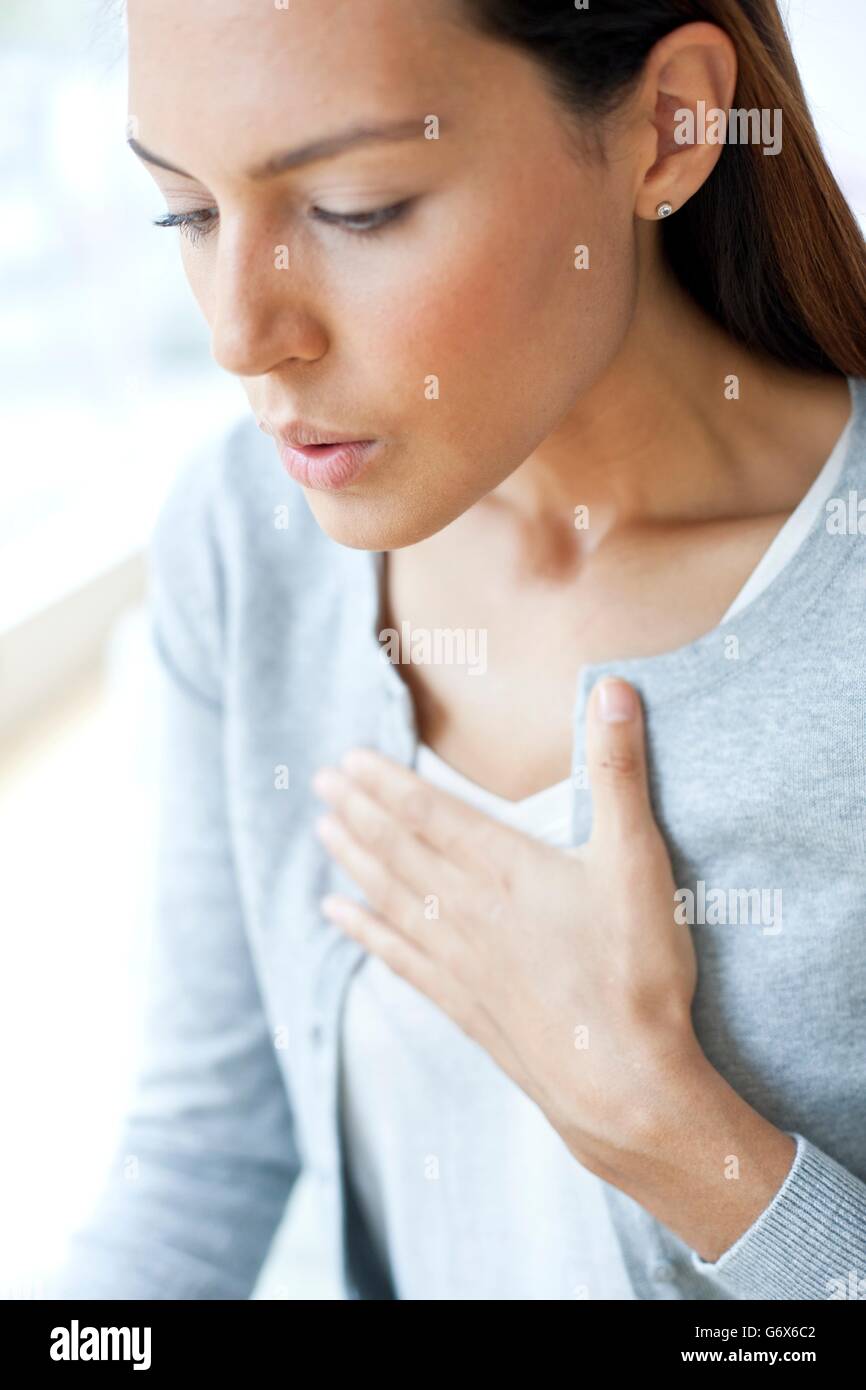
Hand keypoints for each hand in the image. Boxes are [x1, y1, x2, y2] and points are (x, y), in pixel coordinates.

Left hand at [312, 677, 701, 1176]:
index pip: (429, 812)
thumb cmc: (635, 970)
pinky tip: (336, 915)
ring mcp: (459, 960)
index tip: (348, 760)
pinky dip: (364, 930)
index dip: (386, 782)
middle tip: (320, 783)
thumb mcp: (638, 859)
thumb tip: (611, 687)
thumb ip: (619, 770)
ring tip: (322, 831)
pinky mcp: (462, 1003)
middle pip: (398, 849)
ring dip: (354, 860)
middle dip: (358, 811)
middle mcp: (467, 909)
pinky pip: (397, 957)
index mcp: (505, 868)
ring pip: (391, 897)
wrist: (621, 1083)